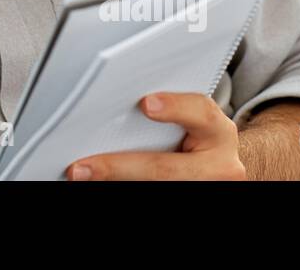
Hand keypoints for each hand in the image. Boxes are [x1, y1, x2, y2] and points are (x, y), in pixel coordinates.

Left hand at [65, 92, 246, 180]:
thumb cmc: (198, 133)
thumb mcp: (195, 119)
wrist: (220, 167)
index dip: (175, 108)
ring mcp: (206, 188)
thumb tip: (114, 100)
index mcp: (219, 133)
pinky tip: (101, 182)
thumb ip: (167, 109)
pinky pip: (153, 192)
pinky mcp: (193, 198)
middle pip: (165, 169)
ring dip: (117, 181)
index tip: (146, 103)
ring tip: (82, 177)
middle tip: (80, 168)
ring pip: (159, 186)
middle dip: (119, 167)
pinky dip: (124, 185)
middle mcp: (220, 167)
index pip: (201, 114)